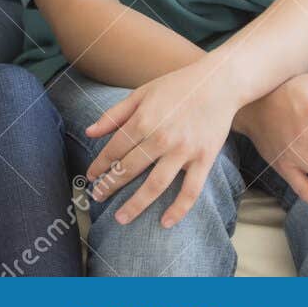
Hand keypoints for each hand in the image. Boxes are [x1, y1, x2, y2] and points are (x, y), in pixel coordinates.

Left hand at [85, 63, 238, 227]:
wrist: (218, 84)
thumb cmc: (175, 87)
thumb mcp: (140, 93)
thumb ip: (114, 115)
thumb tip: (89, 133)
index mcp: (143, 120)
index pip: (114, 150)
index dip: (100, 165)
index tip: (91, 177)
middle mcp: (161, 138)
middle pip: (130, 169)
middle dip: (110, 186)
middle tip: (97, 198)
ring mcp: (184, 151)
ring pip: (155, 186)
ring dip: (136, 205)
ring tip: (121, 219)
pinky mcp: (204, 160)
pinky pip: (191, 191)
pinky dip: (178, 209)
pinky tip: (165, 223)